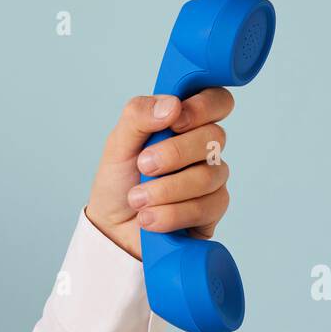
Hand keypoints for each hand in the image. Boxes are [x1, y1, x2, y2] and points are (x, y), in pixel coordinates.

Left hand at [86, 89, 235, 258]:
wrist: (113, 231)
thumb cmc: (119, 183)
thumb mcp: (118, 144)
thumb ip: (139, 116)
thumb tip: (172, 104)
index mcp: (185, 123)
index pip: (217, 101)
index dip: (204, 106)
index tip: (176, 120)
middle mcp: (204, 150)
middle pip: (214, 137)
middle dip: (175, 153)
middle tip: (143, 165)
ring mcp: (212, 180)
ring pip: (208, 175)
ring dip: (166, 189)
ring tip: (137, 200)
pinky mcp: (212, 212)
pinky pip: (206, 207)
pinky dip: (172, 214)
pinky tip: (151, 219)